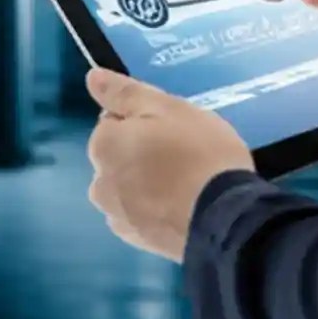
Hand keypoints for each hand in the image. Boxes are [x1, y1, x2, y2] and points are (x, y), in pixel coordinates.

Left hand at [86, 68, 253, 262]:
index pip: (115, 121)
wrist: (225, 221)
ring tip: (187, 184)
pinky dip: (155, 210)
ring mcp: (117, 216)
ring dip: (148, 183)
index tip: (174, 129)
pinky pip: (141, 215)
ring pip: (129, 187)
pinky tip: (183, 208)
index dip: (145, 121)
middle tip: (185, 155)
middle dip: (144, 153)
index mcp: (103, 145)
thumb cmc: (199, 155)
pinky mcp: (137, 241)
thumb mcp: (167, 108)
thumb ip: (124, 93)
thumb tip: (92, 77)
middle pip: (120, 156)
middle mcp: (99, 182)